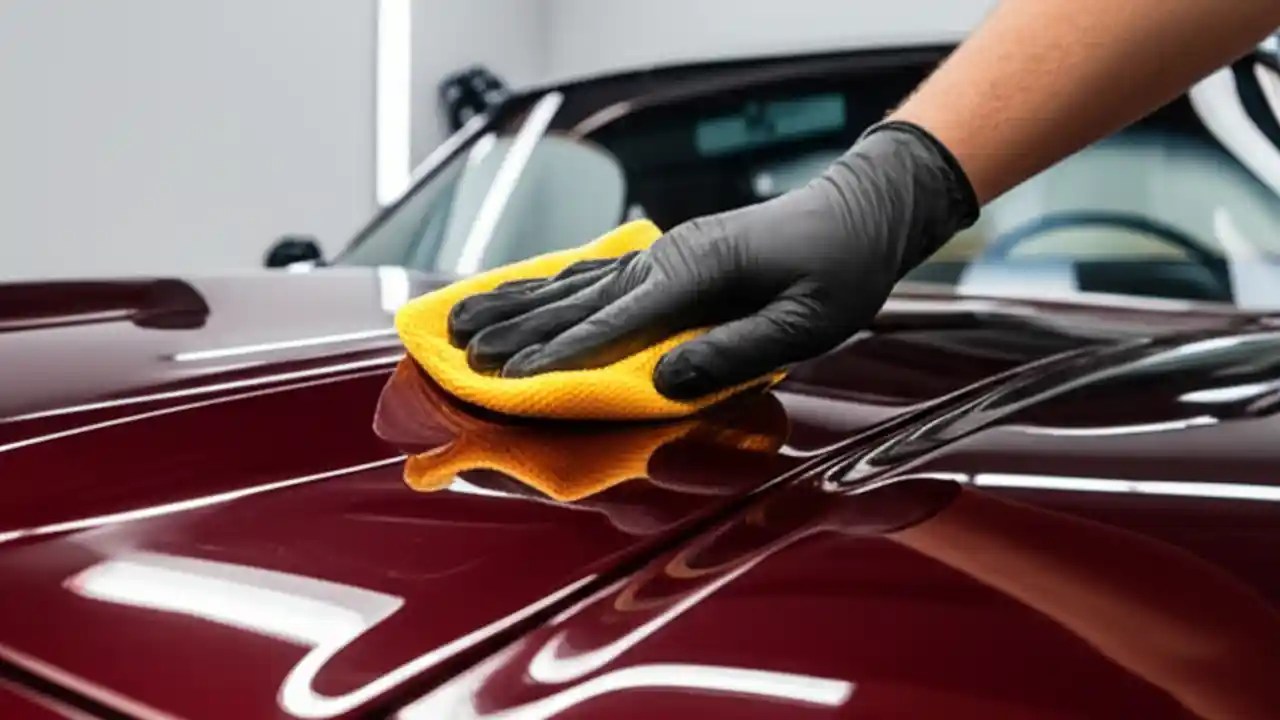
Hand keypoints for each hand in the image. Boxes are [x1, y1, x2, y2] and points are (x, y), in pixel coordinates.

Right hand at [449, 121, 977, 398]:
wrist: (856, 215)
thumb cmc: (839, 272)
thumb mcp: (806, 323)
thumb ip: (735, 352)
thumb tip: (666, 379)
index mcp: (699, 272)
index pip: (615, 322)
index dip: (561, 356)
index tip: (510, 379)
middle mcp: (669, 257)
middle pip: (578, 300)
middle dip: (518, 333)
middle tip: (462, 358)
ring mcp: (664, 253)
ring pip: (574, 284)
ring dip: (517, 306)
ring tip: (461, 323)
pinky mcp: (666, 257)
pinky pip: (594, 274)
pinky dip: (548, 287)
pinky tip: (517, 295)